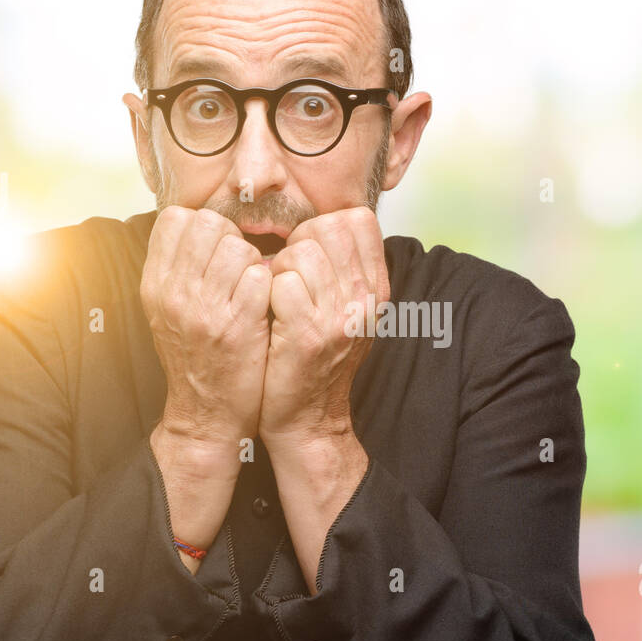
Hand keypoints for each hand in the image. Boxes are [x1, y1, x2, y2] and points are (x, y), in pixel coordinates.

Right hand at [142, 206, 272, 444]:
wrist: (206, 414)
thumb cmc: (194, 357)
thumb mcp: (167, 309)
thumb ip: (176, 267)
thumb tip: (196, 224)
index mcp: (155, 284)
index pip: (176, 218)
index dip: (203, 225)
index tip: (215, 250)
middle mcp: (174, 293)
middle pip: (209, 224)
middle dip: (232, 238)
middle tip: (238, 268)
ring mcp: (205, 309)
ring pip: (238, 247)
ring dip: (254, 261)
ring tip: (252, 286)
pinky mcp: (239, 326)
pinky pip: (260, 276)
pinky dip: (270, 284)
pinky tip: (265, 303)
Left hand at [259, 207, 388, 443]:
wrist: (309, 420)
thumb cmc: (317, 361)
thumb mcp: (347, 312)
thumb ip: (345, 270)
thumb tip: (324, 224)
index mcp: (376, 288)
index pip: (359, 220)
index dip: (325, 226)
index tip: (310, 254)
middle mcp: (364, 300)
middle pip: (329, 227)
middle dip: (298, 242)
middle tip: (288, 275)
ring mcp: (339, 318)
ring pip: (301, 252)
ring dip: (278, 268)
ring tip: (276, 296)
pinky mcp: (308, 336)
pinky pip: (281, 283)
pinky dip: (265, 292)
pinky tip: (266, 313)